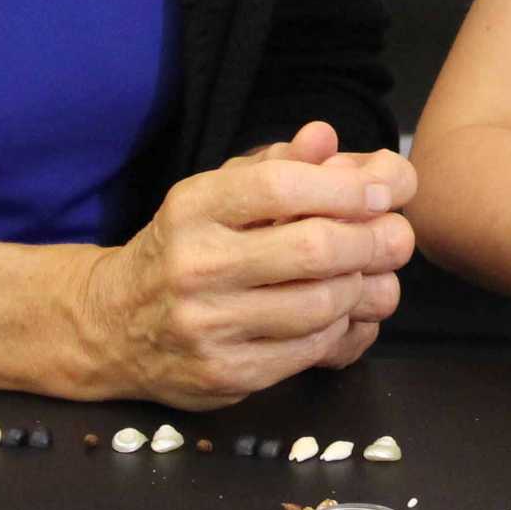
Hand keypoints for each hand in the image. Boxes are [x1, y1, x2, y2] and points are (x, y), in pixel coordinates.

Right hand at [79, 121, 417, 407]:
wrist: (113, 326)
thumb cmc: (185, 248)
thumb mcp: (218, 194)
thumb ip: (276, 164)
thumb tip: (326, 136)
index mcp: (193, 207)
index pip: (282, 186)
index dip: (347, 186)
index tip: (385, 190)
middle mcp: (194, 265)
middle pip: (314, 248)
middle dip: (373, 240)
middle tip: (397, 237)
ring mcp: (207, 325)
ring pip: (322, 304)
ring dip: (362, 286)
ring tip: (369, 274)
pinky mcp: (224, 373)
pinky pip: (311, 348)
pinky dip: (341, 326)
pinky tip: (340, 311)